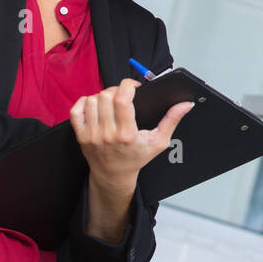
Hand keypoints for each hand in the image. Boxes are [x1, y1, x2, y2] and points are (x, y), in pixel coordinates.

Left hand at [70, 78, 193, 190]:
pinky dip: (84, 102)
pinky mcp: (81, 135)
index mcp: (127, 134)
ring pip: (92, 100)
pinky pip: (76, 110)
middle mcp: (107, 134)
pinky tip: (94, 105)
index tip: (133, 86)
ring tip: (110, 102)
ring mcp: (92, 135)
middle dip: (116, 90)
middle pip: (106, 96)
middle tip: (123, 96)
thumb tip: (186, 104)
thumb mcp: (158, 142)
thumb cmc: (136, 158)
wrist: (113, 175)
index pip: (122, 100)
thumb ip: (172, 120)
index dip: (127, 86)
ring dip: (102, 96)